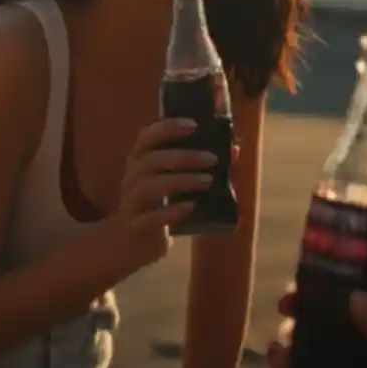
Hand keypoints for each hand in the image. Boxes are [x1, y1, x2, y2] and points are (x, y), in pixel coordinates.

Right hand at [95, 118, 211, 273]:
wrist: (134, 242)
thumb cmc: (161, 203)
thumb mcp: (176, 181)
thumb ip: (202, 165)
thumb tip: (234, 150)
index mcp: (140, 159)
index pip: (147, 136)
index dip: (168, 127)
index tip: (193, 125)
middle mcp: (132, 177)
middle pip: (151, 160)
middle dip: (183, 157)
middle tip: (212, 159)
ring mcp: (131, 202)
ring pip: (149, 186)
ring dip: (181, 180)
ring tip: (207, 181)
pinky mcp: (135, 226)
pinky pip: (150, 218)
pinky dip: (171, 211)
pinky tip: (191, 207)